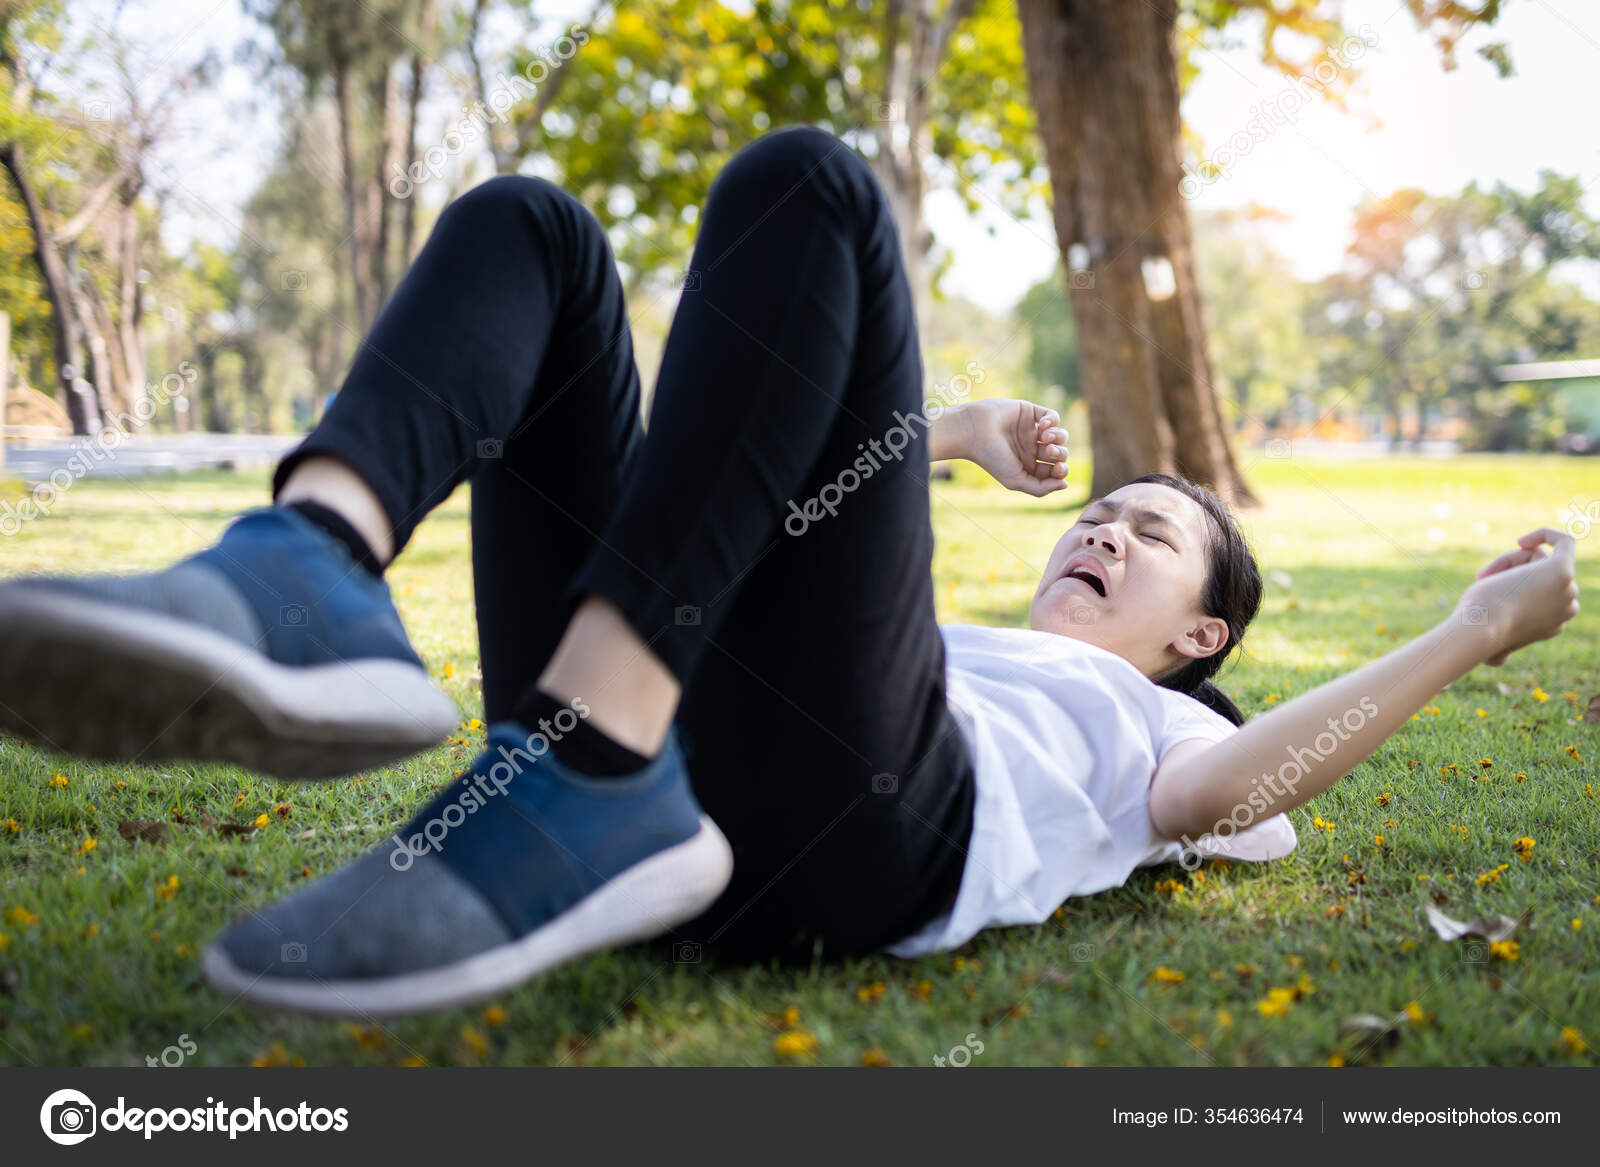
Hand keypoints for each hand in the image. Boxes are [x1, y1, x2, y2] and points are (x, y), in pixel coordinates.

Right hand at [940, 399, 1068, 496]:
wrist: (973, 432)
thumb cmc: (991, 458)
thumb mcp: (1015, 480)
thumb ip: (1040, 488)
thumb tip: (1065, 485)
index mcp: (1029, 467)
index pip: (1055, 470)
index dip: (1061, 470)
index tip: (1057, 468)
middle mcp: (1032, 449)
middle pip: (1060, 453)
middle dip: (1060, 453)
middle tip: (1048, 451)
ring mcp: (1032, 430)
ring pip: (1060, 435)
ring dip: (1058, 437)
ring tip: (1045, 437)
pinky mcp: (1030, 412)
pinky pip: (1053, 416)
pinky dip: (1053, 421)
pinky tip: (1043, 425)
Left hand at [1455, 528, 1579, 665]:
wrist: (1480, 628)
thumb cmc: (1480, 636)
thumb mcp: (1491, 650)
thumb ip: (1498, 654)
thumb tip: (1495, 662)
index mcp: (1555, 623)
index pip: (1537, 589)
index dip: (1510, 582)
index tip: (1486, 583)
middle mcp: (1567, 607)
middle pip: (1538, 571)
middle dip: (1508, 569)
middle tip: (1482, 580)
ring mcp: (1567, 589)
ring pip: (1538, 558)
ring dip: (1509, 561)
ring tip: (1486, 577)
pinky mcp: (1562, 570)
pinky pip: (1565, 541)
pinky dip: (1546, 534)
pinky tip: (1521, 540)